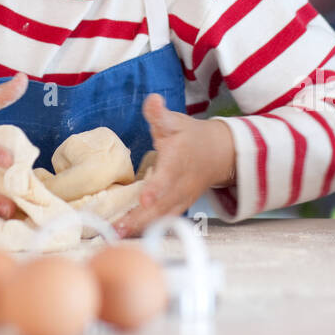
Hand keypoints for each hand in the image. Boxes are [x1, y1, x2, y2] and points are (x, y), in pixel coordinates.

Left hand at [112, 93, 235, 237]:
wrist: (219, 153)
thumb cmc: (191, 136)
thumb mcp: (175, 121)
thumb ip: (160, 114)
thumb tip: (152, 99)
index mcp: (178, 161)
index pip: (167, 177)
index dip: (157, 189)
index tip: (144, 199)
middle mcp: (181, 185)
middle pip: (161, 205)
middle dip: (139, 218)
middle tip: (116, 228)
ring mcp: (182, 199)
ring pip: (161, 217)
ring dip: (139, 227)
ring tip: (116, 235)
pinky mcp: (180, 207)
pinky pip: (163, 220)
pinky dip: (146, 228)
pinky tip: (126, 234)